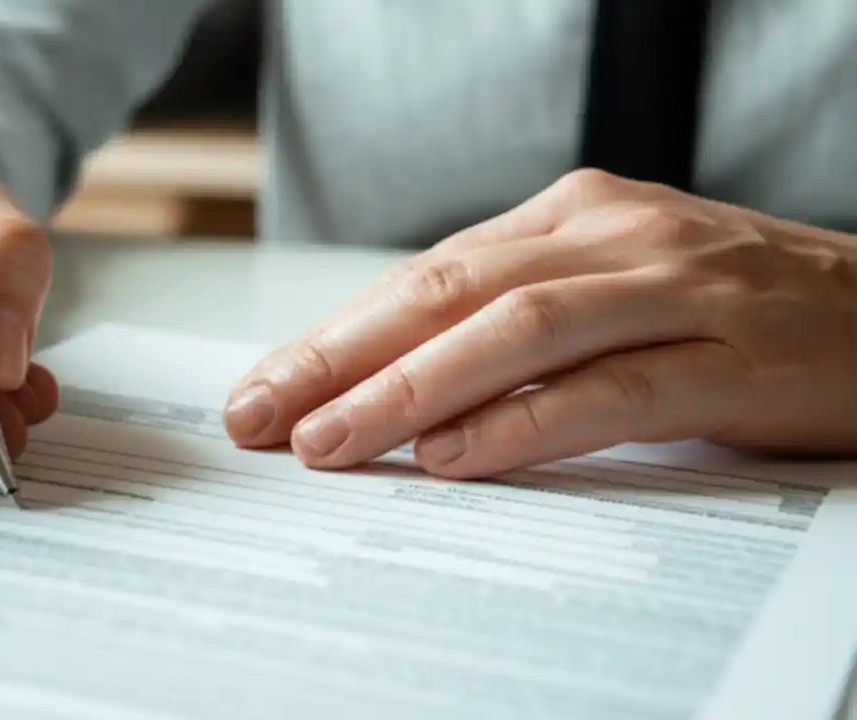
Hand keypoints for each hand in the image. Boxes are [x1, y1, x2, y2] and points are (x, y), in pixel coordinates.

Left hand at [224, 169, 856, 476]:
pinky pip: (611, 386)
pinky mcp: (734, 355)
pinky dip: (524, 421)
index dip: (334, 336)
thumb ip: (512, 324)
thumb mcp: (609, 293)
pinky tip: (455, 456)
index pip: (424, 276)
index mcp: (571, 217)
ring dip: (410, 389)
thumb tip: (390, 384)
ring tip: (330, 442)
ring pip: (516, 330)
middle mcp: (612, 236)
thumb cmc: (730, 312)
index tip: (263, 390)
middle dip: (340, 357)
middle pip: (447, 291)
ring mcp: (676, 288)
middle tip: (261, 415)